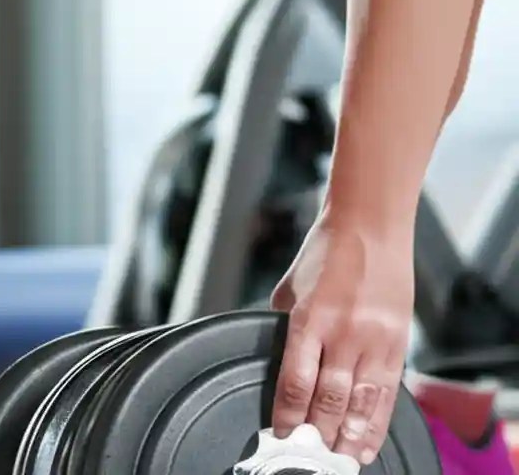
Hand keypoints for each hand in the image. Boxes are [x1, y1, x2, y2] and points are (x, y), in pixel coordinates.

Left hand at [269, 217, 413, 465]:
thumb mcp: (291, 287)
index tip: (281, 434)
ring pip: (361, 401)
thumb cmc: (326, 252)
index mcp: (309, 318)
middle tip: (307, 456)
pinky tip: (367, 439)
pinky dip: (377, 421)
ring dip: (348, 435)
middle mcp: (343, 332)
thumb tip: (278, 354)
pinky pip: (387, 391)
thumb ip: (285, 323)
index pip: (295, 380)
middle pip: (329, 398)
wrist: (370, 224)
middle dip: (317, 433)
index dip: (287, 415)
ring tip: (338, 459)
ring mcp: (374, 338)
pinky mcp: (397, 341)